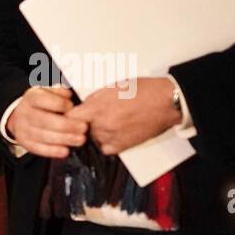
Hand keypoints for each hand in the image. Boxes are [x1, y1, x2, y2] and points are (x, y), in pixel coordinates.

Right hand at [6, 85, 88, 157]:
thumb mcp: (47, 92)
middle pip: (45, 121)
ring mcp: (23, 129)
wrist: (20, 116)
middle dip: (67, 125)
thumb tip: (68, 96)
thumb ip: (59, 92)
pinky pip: (39, 149)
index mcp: (31, 98)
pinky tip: (65, 151)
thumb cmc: (39, 104)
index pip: (45, 101)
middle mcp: (24, 113)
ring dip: (63, 139)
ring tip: (79, 139)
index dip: (61, 105)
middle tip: (83, 127)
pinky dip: (53, 151)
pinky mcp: (25, 143)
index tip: (73, 107)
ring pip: (43, 136)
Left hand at [65, 78, 181, 155]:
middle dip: (83, 123)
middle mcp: (102, 125)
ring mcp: (111, 137)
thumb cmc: (144, 91)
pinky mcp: (121, 147)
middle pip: (79, 129)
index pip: (69, 118)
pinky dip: (106, 141)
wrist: (166, 103)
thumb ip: (93, 98)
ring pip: (92, 138)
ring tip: (111, 120)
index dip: (68, 116)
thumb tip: (81, 105)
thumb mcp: (113, 87)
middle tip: (95, 115)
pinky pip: (105, 148)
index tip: (69, 116)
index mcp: (97, 108)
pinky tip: (114, 131)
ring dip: (95, 132)